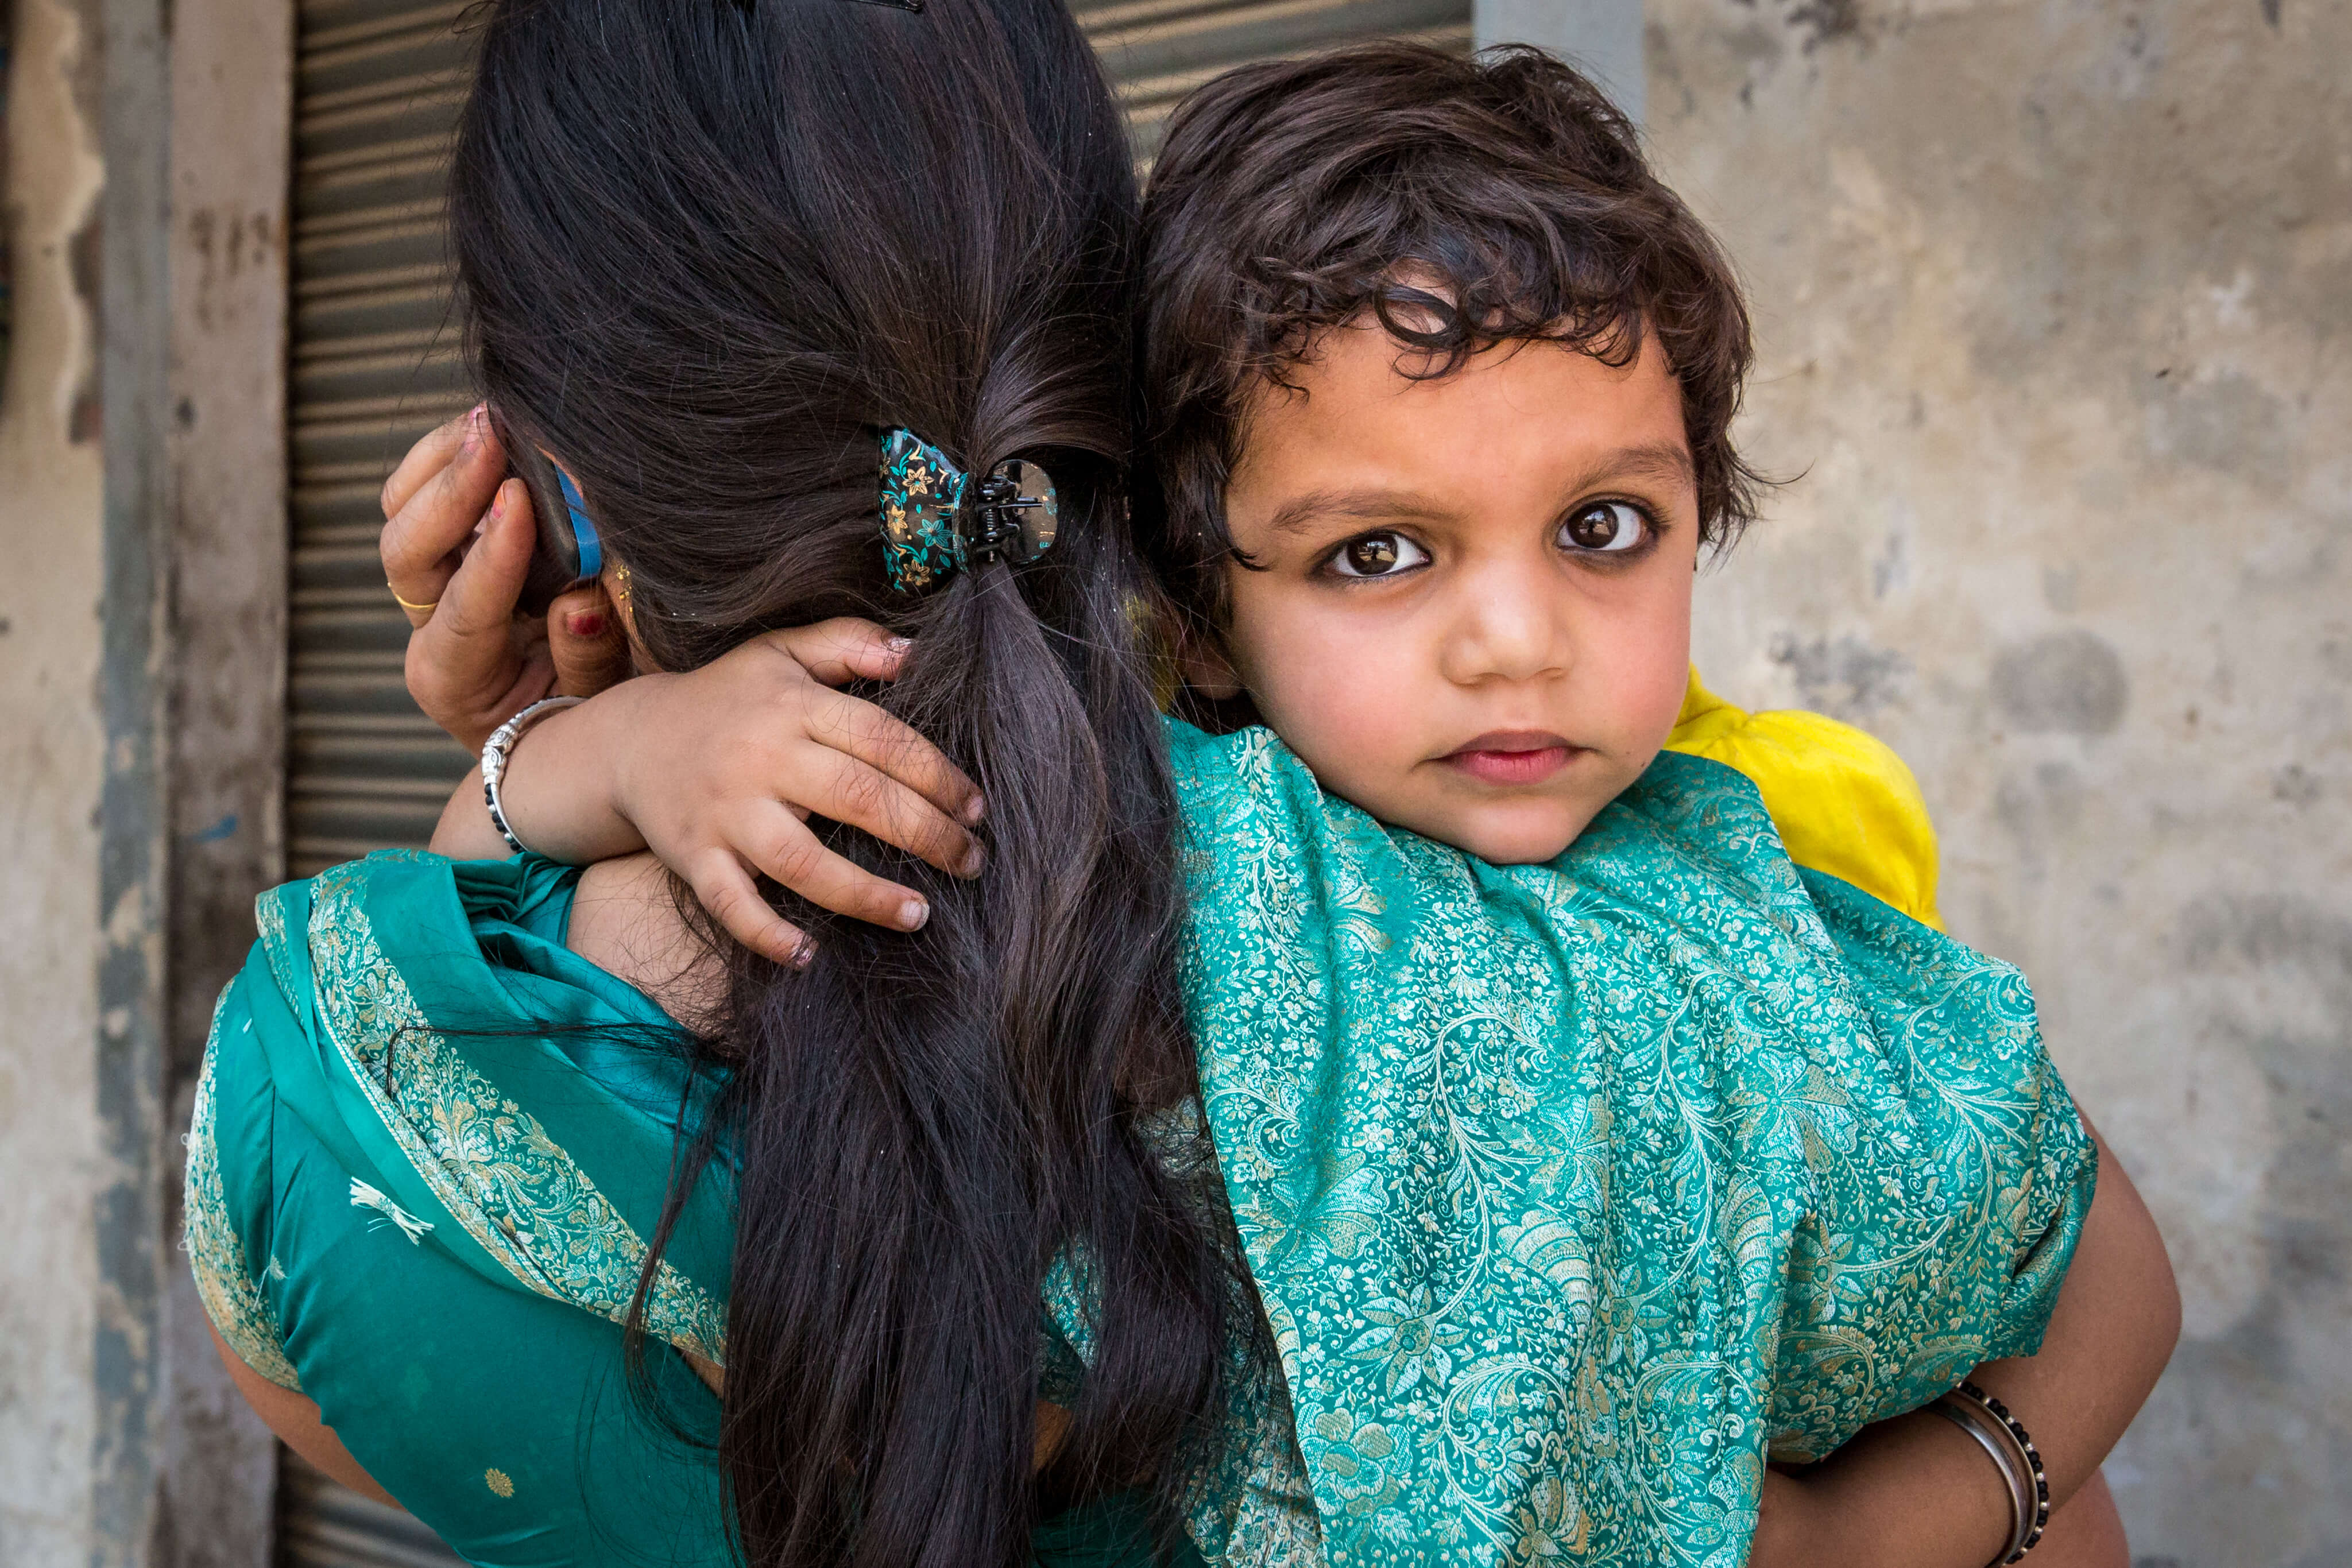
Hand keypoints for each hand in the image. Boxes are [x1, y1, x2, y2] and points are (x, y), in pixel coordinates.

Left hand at [381, 406, 630, 750]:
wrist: (559, 724)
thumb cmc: (586, 716)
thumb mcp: (598, 704)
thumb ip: (588, 659)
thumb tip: (580, 601)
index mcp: (455, 679)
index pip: (466, 610)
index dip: (493, 553)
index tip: (521, 499)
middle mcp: (427, 629)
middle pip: (405, 551)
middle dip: (450, 492)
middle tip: (495, 442)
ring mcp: (431, 585)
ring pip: (401, 510)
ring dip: (443, 459)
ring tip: (492, 418)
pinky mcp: (447, 550)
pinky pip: (423, 492)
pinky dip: (451, 453)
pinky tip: (493, 422)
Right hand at [595, 620, 987, 963]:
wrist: (629, 739)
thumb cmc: (727, 699)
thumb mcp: (781, 652)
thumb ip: (848, 643)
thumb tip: (916, 651)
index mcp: (791, 705)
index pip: (882, 738)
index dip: (938, 774)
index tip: (977, 808)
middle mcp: (761, 758)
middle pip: (857, 798)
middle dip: (926, 834)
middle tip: (972, 861)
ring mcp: (725, 812)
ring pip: (803, 862)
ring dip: (866, 895)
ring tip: (920, 914)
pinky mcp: (693, 857)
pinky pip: (732, 905)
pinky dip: (767, 935)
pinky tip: (810, 954)